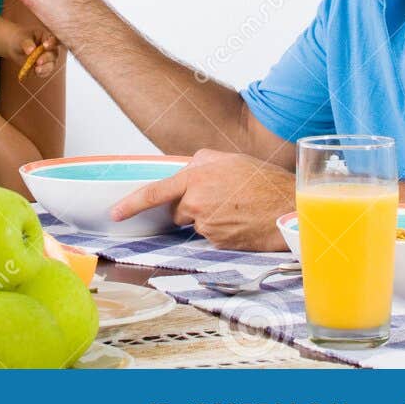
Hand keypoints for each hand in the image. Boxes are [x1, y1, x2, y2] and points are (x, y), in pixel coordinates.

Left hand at [15, 32, 60, 81]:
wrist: (14, 48)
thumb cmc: (20, 39)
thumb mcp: (21, 39)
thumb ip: (27, 43)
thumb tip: (31, 50)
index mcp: (47, 37)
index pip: (53, 40)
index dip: (51, 43)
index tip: (45, 46)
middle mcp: (51, 49)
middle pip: (54, 54)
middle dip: (47, 58)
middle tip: (38, 61)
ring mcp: (48, 59)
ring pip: (51, 64)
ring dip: (45, 68)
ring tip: (37, 70)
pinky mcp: (43, 68)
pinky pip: (45, 72)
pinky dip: (41, 73)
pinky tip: (36, 72)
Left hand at [109, 149, 292, 250]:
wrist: (290, 208)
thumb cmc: (265, 182)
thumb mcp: (230, 160)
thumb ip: (202, 162)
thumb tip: (186, 168)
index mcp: (196, 178)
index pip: (155, 192)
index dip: (131, 204)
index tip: (114, 214)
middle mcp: (197, 203)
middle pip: (179, 211)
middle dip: (192, 206)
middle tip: (222, 198)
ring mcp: (208, 226)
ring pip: (197, 225)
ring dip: (211, 218)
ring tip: (238, 208)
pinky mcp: (219, 243)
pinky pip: (212, 237)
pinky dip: (223, 231)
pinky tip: (241, 222)